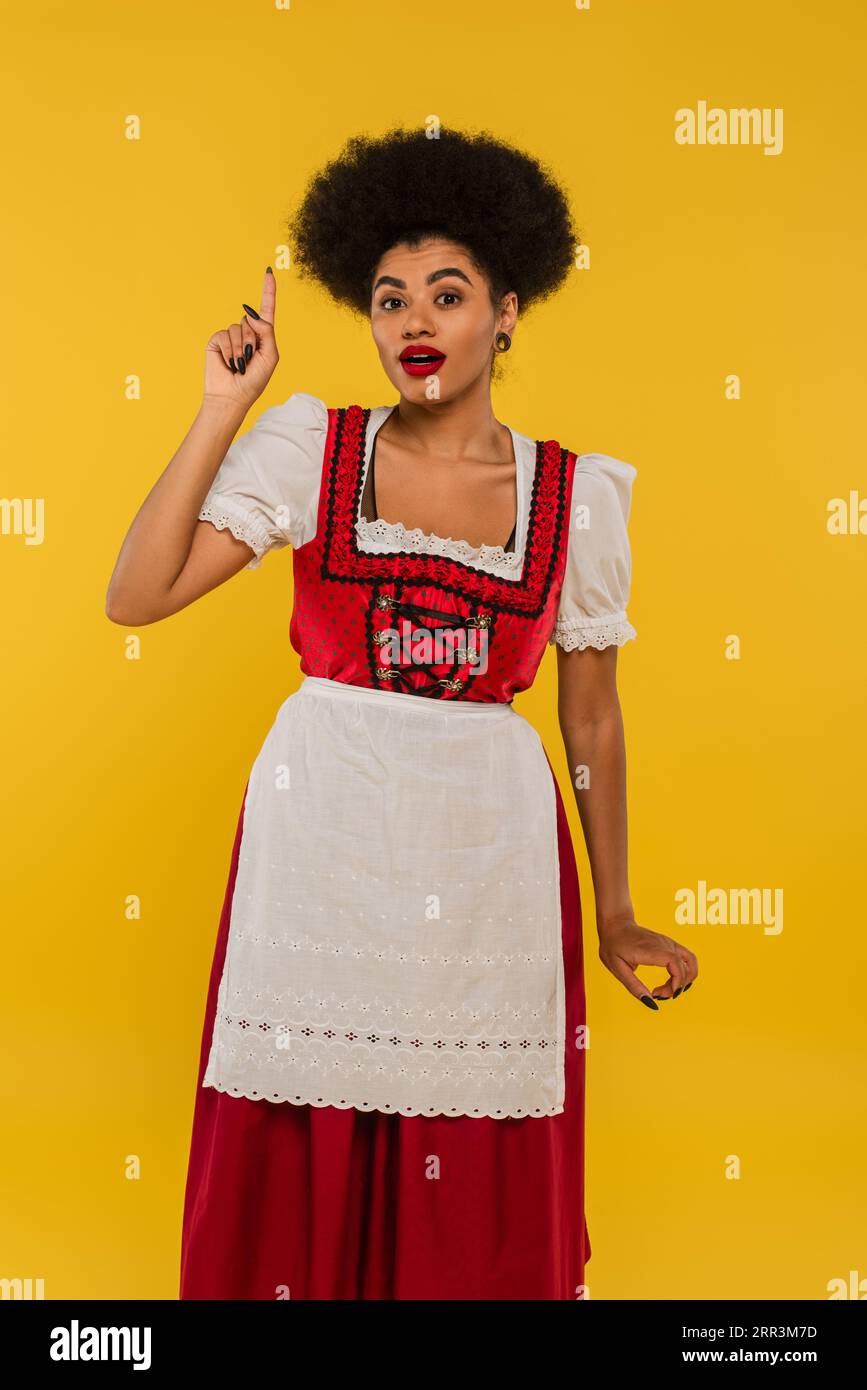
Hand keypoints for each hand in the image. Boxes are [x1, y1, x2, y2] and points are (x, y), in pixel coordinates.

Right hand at [203, 267, 278, 407]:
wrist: (232, 397)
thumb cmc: (254, 381)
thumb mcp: (270, 357)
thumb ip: (267, 332)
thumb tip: (251, 315)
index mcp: (262, 337)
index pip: (266, 310)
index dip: (268, 291)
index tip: (269, 272)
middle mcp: (246, 334)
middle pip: (250, 320)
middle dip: (251, 340)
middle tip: (248, 361)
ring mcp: (231, 337)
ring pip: (237, 327)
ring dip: (239, 348)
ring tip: (238, 365)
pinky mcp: (217, 341)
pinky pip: (223, 334)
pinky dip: (228, 350)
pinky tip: (228, 363)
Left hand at [597, 914, 697, 1009]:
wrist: (616, 925)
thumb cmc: (614, 946)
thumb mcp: (617, 969)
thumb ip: (634, 986)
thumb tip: (651, 1003)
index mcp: (650, 949)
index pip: (675, 963)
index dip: (676, 981)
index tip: (662, 994)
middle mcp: (664, 944)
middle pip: (685, 966)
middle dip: (678, 986)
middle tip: (659, 994)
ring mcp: (668, 942)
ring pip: (691, 961)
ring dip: (686, 978)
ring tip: (670, 989)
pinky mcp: (670, 944)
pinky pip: (686, 958)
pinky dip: (685, 972)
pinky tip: (673, 981)